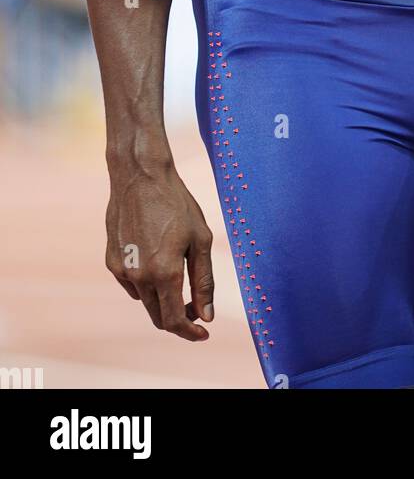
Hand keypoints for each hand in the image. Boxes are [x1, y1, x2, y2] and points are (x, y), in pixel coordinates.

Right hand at [105, 160, 214, 339]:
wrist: (140, 176)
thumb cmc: (176, 204)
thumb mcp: (200, 239)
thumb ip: (204, 280)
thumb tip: (207, 315)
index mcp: (165, 273)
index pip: (174, 321)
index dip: (189, 332)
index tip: (203, 333)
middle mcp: (140, 277)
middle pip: (158, 316)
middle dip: (179, 318)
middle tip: (196, 307)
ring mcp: (122, 270)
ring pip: (145, 301)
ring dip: (163, 299)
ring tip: (178, 273)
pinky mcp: (111, 261)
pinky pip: (131, 285)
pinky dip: (146, 284)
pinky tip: (156, 259)